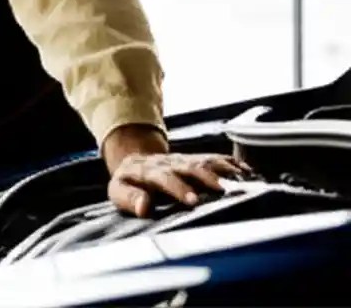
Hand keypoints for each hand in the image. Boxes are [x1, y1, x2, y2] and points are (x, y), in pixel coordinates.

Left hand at [108, 151, 251, 216]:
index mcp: (149, 172)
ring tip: (242, 180)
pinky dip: (232, 164)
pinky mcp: (197, 158)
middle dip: (206, 178)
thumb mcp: (119, 191)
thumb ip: (130, 199)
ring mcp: (185, 159)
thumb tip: (143, 208)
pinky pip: (216, 158)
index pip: (165, 178)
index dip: (179, 188)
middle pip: (190, 167)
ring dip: (224, 170)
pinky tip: (247, 172)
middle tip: (222, 190)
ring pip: (206, 161)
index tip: (193, 201)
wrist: (135, 160)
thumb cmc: (129, 182)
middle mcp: (170, 163)